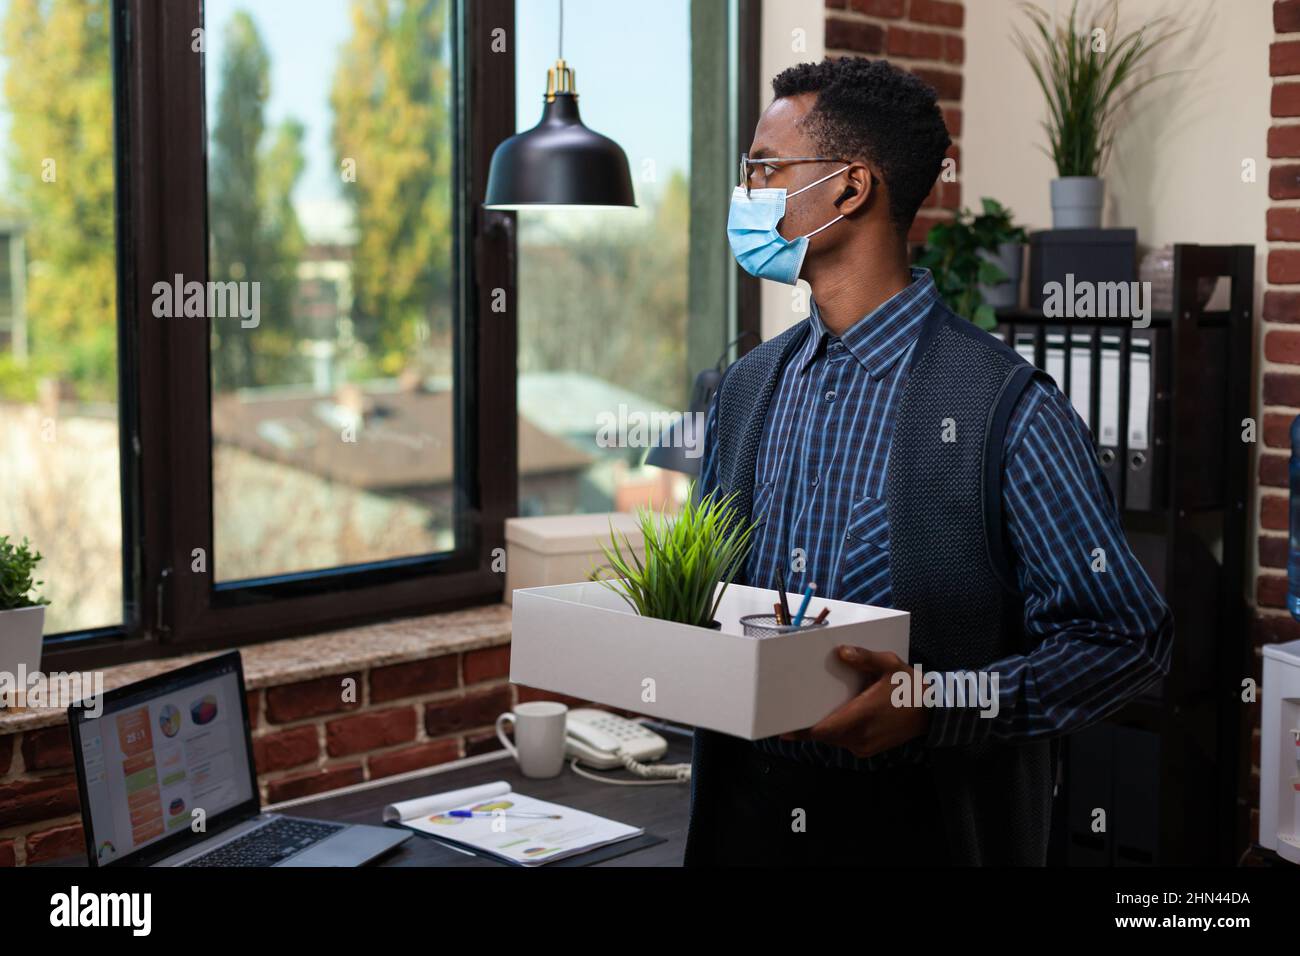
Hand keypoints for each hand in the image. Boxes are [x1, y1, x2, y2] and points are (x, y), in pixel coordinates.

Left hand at [779, 647, 930, 758]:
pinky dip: (836, 732)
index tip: (782, 728)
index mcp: (862, 716)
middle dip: (808, 727)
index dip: (801, 732)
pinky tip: (833, 717)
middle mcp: (860, 736)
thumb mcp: (888, 664)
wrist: (934, 710)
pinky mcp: (868, 749)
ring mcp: (865, 746)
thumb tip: (841, 651)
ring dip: (823, 729)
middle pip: (824, 736)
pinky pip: (845, 742)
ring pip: (834, 740)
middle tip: (789, 713)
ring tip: (808, 714)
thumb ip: (863, 658)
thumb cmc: (909, 685)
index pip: (824, 730)